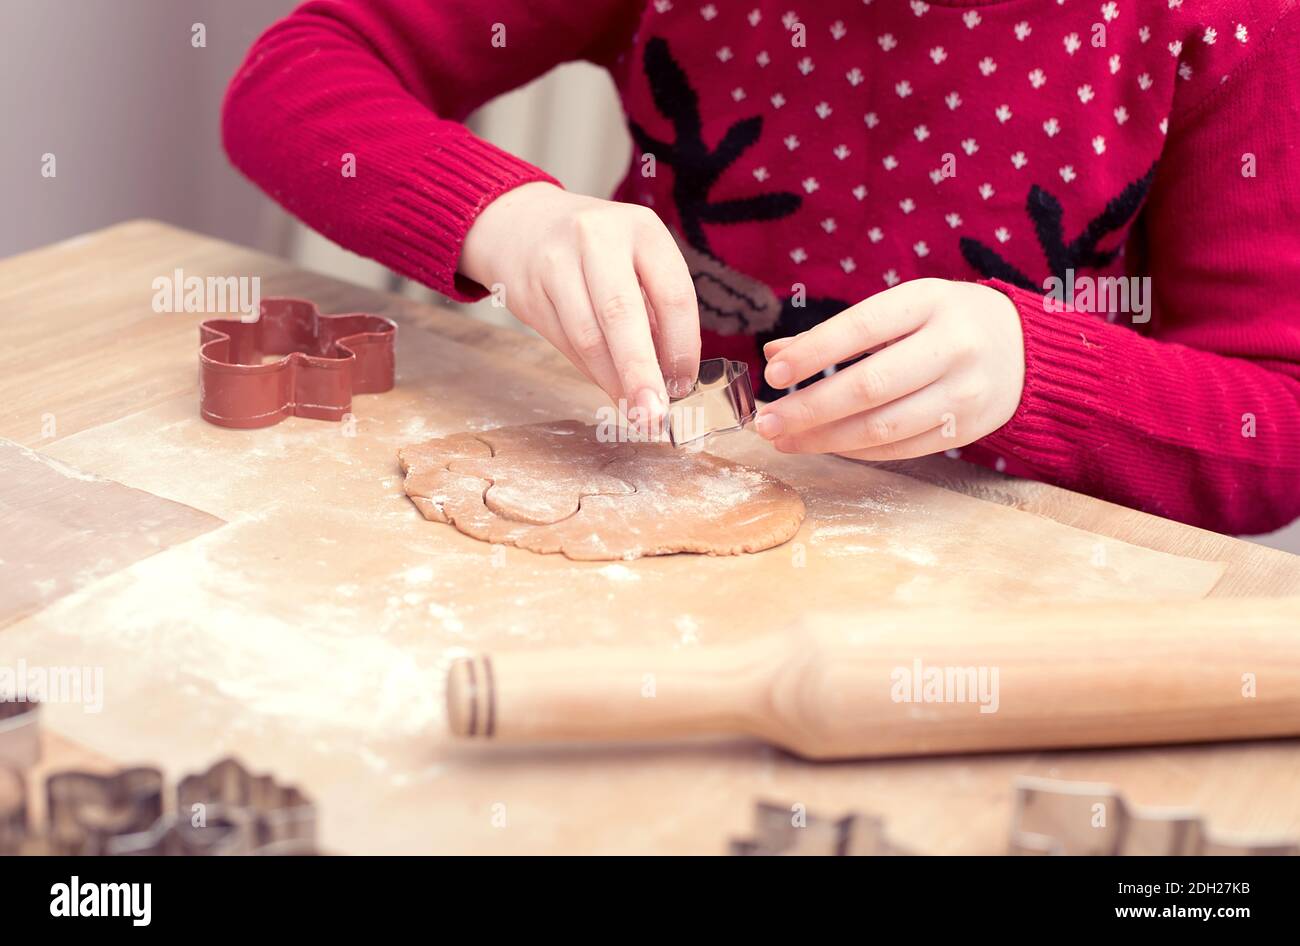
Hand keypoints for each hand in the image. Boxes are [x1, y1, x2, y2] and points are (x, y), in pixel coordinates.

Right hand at [459, 182, 699, 427]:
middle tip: (654, 415)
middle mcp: (597, 237)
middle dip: (641, 373)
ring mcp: (556, 262)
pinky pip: (565, 343)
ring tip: (634, 411)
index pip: (673, 293)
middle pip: (622, 315)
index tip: (683, 384)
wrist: (523, 224)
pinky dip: (591, 371)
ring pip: (588, 336)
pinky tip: (608, 386)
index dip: (682, 346)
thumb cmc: (597, 251)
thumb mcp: (635, 258)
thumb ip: (655, 309)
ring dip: (613, 381)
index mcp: (642, 228)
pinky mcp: (528, 290)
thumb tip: (671, 379)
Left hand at [754, 278, 1024, 459]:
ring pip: (882, 427)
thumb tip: (774, 355)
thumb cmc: (943, 323)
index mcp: (930, 302)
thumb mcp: (900, 309)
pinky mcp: (964, 430)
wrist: (1024, 350)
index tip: (774, 373)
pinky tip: (824, 445)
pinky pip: (898, 449)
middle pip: (870, 387)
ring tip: (783, 439)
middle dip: (809, 409)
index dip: (816, 352)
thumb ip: (838, 332)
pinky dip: (854, 450)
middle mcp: (953, 346)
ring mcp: (963, 393)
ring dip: (824, 439)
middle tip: (765, 422)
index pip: (863, 327)